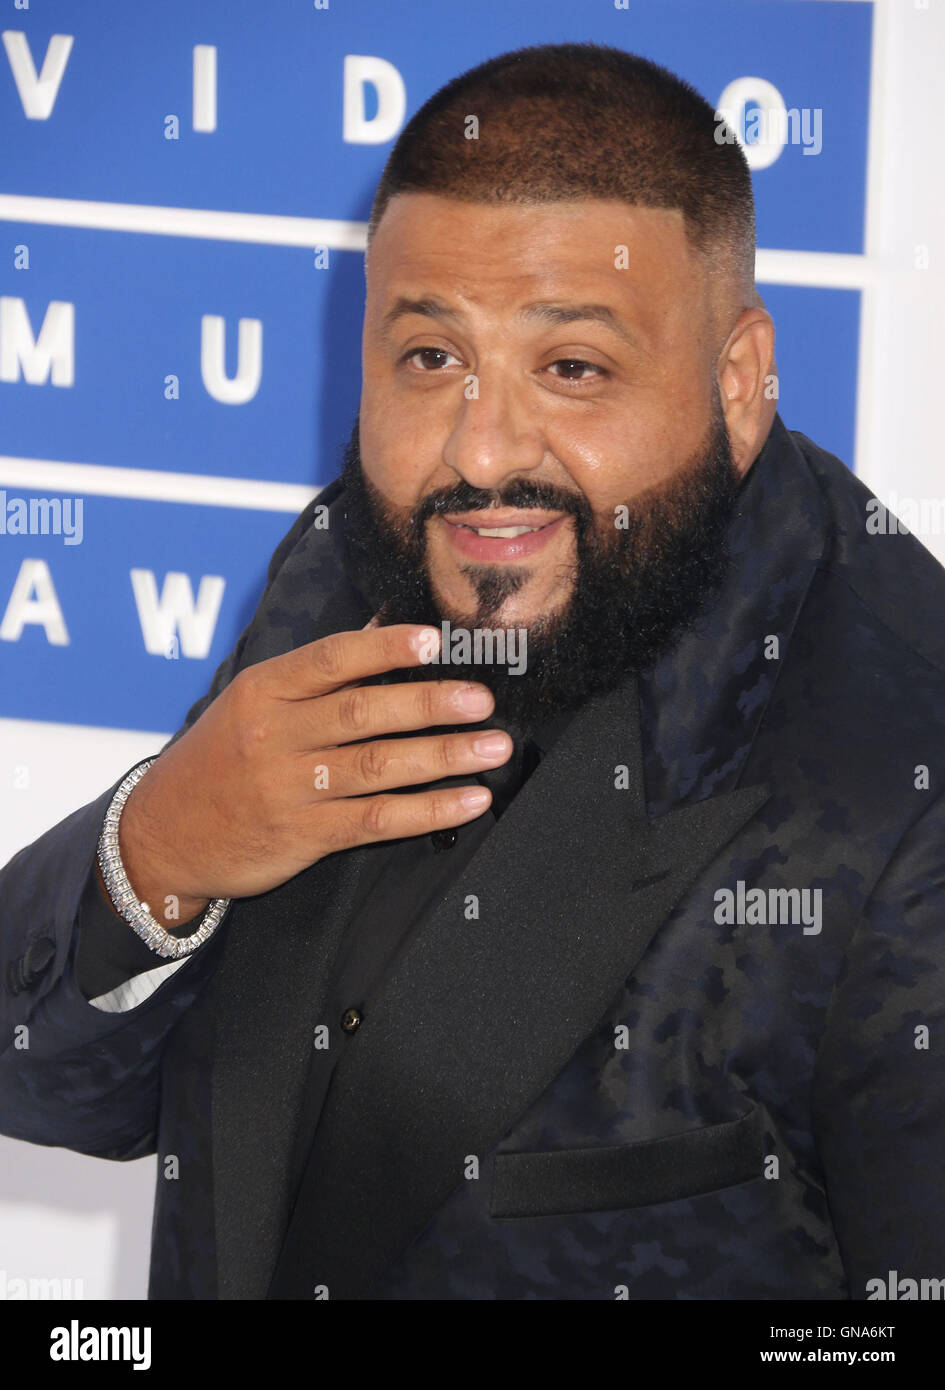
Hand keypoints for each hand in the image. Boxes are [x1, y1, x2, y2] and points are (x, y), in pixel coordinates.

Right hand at [116, 624, 510, 919]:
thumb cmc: (217, 759)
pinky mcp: (303, 836)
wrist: (160, 836)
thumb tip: (385, 622)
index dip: (385, 648)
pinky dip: (429, 810)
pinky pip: (377, 820)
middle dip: (431, 704)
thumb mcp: (249, 702)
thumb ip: (315, 670)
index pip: (330, 659)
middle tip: (483, 700)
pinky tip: (470, 801)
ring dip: (444, 756)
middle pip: (363, 712)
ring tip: (493, 748)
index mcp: (262, 691)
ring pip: (378, 767)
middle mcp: (275, 736)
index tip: (435, 641)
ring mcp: (289, 788)